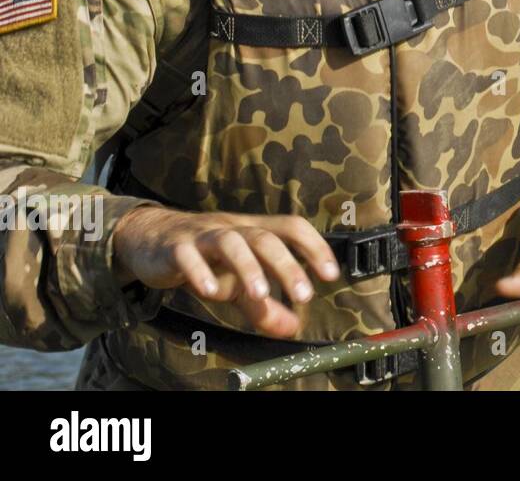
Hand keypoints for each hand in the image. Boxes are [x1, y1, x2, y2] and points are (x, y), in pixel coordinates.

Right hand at [111, 206, 340, 337]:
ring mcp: (203, 235)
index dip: (314, 247)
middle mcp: (233, 227)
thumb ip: (263, 305)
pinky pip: (187, 255)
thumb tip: (293, 329)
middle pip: (264, 238)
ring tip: (260, 294)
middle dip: (287, 265)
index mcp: (254, 230)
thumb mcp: (236, 283)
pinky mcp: (174, 247)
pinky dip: (199, 271)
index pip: (292, 227)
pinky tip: (209, 291)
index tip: (331, 275)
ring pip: (230, 242)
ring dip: (248, 267)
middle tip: (303, 295)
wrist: (151, 240)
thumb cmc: (206, 259)